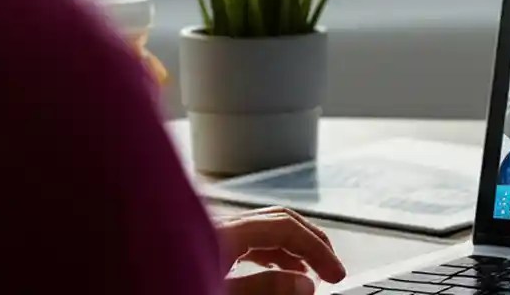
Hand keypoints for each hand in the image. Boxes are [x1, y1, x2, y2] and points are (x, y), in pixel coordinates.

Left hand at [217, 207, 346, 294]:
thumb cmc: (174, 290)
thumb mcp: (224, 292)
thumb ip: (263, 286)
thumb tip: (305, 285)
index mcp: (226, 231)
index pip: (287, 228)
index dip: (317, 248)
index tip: (335, 273)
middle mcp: (222, 223)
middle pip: (279, 221)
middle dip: (310, 242)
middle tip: (330, 266)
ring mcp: (214, 230)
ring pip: (265, 229)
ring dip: (293, 248)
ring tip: (309, 273)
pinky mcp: (207, 241)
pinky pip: (249, 238)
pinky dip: (272, 251)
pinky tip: (279, 268)